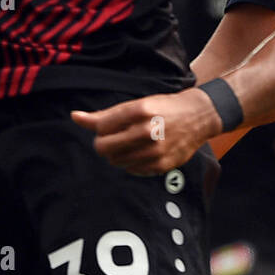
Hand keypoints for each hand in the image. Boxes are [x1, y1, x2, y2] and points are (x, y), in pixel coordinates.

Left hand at [71, 86, 221, 175]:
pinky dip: (130, 162)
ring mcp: (155, 150)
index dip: (98, 127)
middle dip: (103, 143)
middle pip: (103, 147)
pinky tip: (141, 152)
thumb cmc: (164, 107)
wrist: (199, 116)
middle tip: (113, 138)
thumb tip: (75, 117)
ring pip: (115, 160)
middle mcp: (148, 131)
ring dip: (117, 154)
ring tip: (130, 143)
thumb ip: (105, 115)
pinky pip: (131, 170)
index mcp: (141, 110)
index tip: (106, 126)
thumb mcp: (137, 104)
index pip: (101, 126)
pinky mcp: (161, 165)